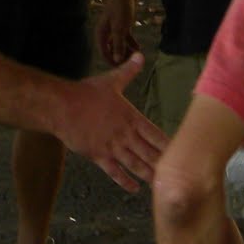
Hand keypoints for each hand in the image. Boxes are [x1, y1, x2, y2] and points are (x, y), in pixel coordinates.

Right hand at [57, 54, 165, 189]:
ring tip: (160, 185)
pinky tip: (134, 188)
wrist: (62, 107)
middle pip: (149, 153)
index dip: (168, 145)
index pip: (155, 134)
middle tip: (176, 175)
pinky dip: (125, 181)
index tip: (181, 154)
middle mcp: (125, 135)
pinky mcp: (99, 156)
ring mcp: (112, 147)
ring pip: (135, 165)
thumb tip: (140, 55)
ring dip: (148, 175)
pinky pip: (115, 172)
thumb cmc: (86, 93)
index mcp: (131, 117)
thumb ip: (128, 71)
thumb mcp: (111, 80)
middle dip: (162, 164)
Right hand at [95, 0, 140, 65]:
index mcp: (101, 34)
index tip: (122, 69)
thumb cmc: (120, 9)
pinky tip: (138, 48)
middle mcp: (106, 33)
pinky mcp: (122, 25)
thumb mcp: (120, 29)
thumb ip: (118, 45)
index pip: (104, 53)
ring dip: (127, 51)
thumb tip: (116, 60)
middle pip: (112, 49)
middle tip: (131, 64)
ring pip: (119, 44)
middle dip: (121, 57)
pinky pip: (125, 38)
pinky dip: (131, 43)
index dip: (112, 61)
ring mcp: (114, 29)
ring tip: (136, 57)